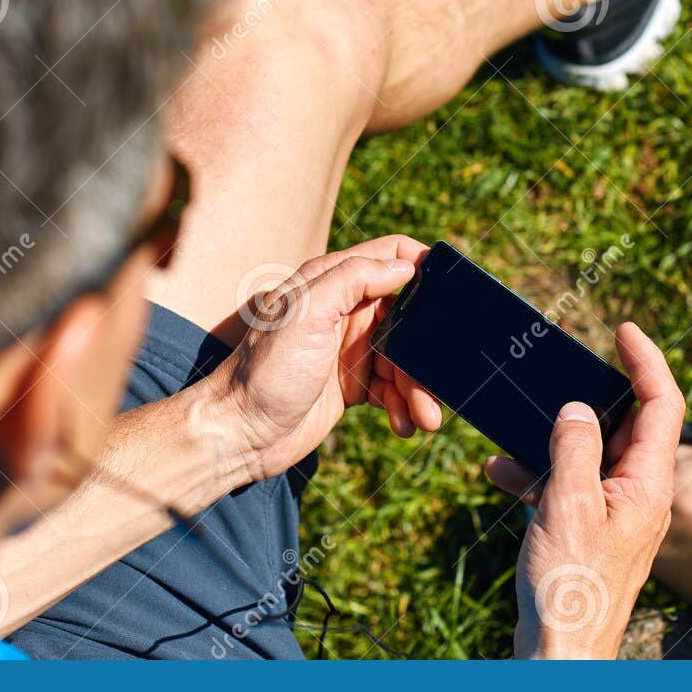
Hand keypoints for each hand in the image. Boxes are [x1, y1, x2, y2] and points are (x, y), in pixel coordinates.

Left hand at [199, 235, 442, 483]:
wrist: (239, 435)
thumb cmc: (265, 371)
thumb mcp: (307, 313)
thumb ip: (353, 279)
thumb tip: (405, 266)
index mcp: (330, 283)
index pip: (387, 256)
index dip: (422, 263)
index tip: (453, 283)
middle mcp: (343, 311)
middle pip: (407, 315)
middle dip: (426, 347)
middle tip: (439, 375)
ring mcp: (349, 349)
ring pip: (404, 358)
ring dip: (419, 386)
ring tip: (425, 416)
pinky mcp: (352, 385)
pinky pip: (393, 388)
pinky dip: (403, 405)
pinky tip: (402, 424)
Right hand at [486, 322, 684, 658]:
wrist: (560, 651)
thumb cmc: (571, 584)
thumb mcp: (569, 503)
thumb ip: (574, 447)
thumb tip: (575, 408)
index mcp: (649, 483)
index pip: (662, 405)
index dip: (648, 361)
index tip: (625, 330)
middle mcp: (640, 494)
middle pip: (628, 425)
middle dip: (592, 397)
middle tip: (563, 372)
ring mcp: (616, 514)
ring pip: (591, 455)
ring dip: (554, 440)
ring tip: (517, 430)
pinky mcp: (590, 532)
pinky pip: (569, 487)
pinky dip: (538, 475)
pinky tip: (501, 474)